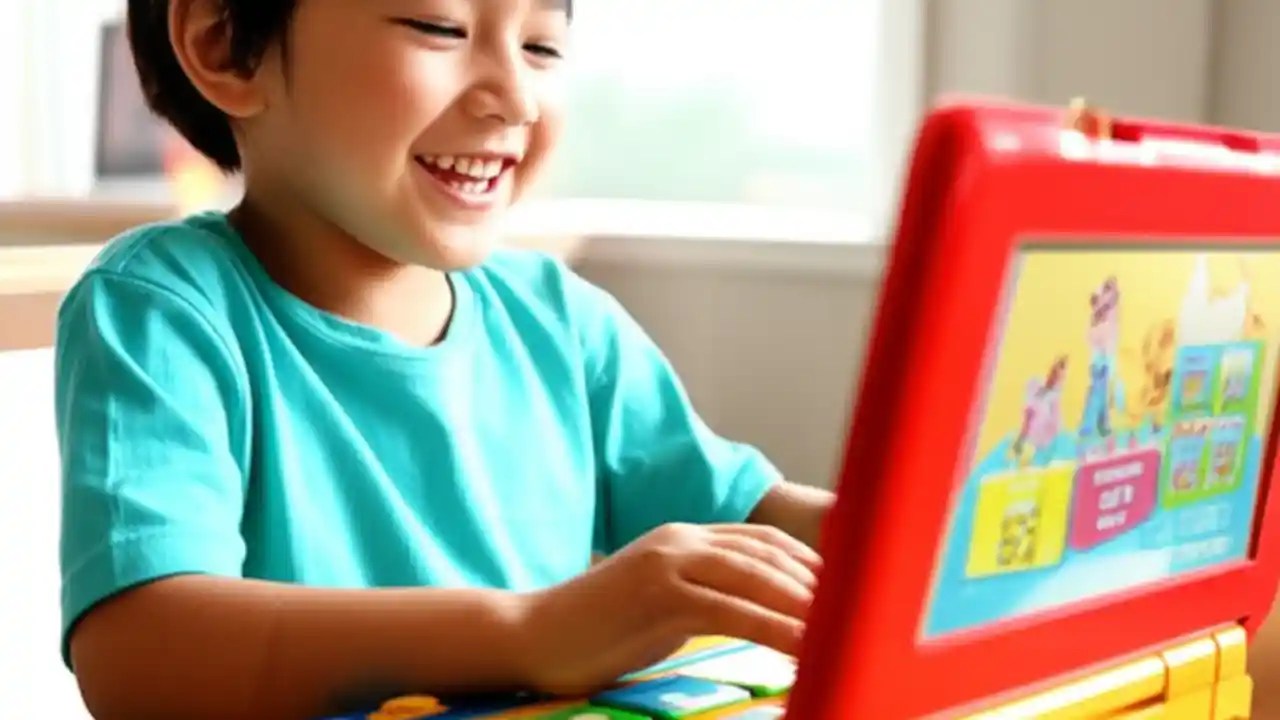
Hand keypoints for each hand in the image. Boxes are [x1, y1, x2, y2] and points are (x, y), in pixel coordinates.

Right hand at [516, 522, 821, 695]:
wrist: (532, 636)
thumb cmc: (599, 630)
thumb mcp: (661, 604)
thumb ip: (705, 596)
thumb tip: (758, 615)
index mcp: (683, 536)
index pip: (762, 540)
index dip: (808, 563)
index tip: (846, 591)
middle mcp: (680, 539)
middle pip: (768, 554)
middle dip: (819, 583)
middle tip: (861, 612)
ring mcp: (669, 563)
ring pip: (756, 578)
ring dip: (807, 607)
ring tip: (846, 632)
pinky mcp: (659, 596)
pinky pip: (732, 611)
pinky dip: (775, 630)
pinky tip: (803, 650)